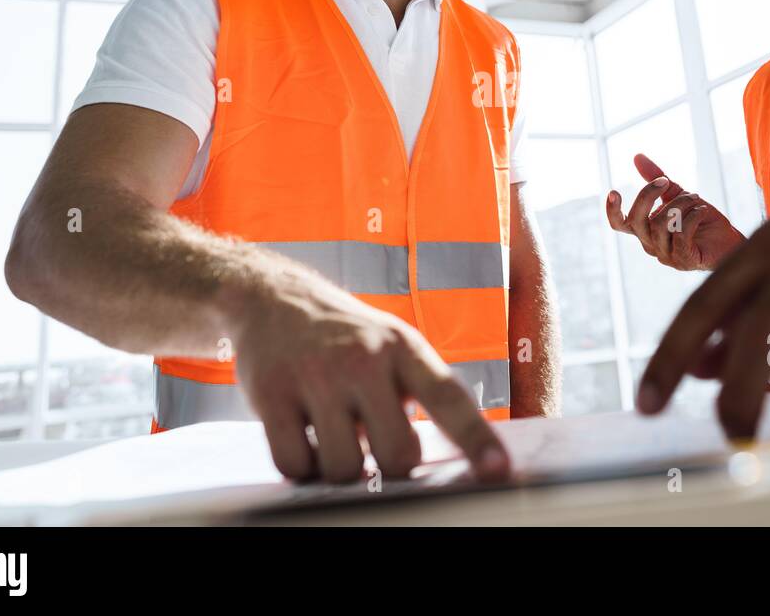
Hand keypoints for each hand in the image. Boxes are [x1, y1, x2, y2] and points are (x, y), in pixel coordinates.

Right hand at [223, 271, 510, 483]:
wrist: (273, 298)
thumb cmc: (347, 336)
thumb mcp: (394, 346)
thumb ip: (422, 393)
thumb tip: (458, 458)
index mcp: (404, 347)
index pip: (449, 398)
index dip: (477, 439)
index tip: (499, 472)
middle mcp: (363, 358)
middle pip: (398, 453)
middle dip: (390, 466)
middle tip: (374, 441)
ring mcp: (316, 375)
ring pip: (345, 468)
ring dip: (341, 467)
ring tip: (333, 432)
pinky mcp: (271, 394)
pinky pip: (295, 465)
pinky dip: (301, 465)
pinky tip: (302, 434)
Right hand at [605, 153, 744, 270]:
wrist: (728, 240)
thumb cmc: (700, 219)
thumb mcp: (677, 194)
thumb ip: (656, 178)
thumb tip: (637, 156)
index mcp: (645, 230)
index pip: (620, 224)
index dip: (612, 210)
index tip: (614, 191)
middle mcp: (651, 244)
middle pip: (635, 221)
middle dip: (647, 196)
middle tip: (666, 181)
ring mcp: (666, 255)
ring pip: (661, 225)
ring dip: (680, 204)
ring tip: (695, 197)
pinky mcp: (684, 260)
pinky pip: (681, 235)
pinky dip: (692, 217)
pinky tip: (702, 210)